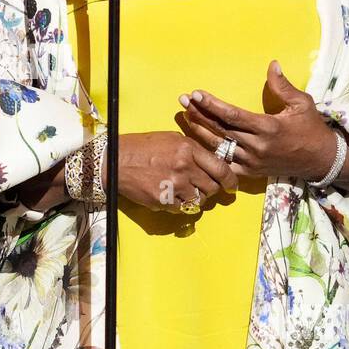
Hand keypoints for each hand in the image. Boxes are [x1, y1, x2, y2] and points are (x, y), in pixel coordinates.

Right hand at [115, 131, 240, 211]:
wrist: (116, 160)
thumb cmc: (143, 147)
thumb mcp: (171, 139)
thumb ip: (193, 149)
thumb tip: (211, 161)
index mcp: (188, 149)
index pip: (220, 168)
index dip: (230, 180)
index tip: (232, 186)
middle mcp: (184, 168)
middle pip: (212, 187)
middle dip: (211, 189)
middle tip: (203, 187)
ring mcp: (174, 186)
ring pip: (199, 200)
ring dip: (195, 198)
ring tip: (184, 191)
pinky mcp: (164, 201)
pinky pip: (183, 209)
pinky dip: (181, 205)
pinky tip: (172, 196)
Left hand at [177, 61, 339, 181]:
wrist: (320, 160)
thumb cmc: (311, 129)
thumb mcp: (302, 104)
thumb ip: (283, 86)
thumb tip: (272, 64)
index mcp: (267, 127)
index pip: (231, 115)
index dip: (211, 104)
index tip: (196, 93)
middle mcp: (256, 146)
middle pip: (220, 129)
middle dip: (199, 114)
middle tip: (183, 101)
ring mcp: (252, 161)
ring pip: (219, 147)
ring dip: (200, 132)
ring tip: (185, 117)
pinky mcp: (251, 173)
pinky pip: (225, 165)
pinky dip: (210, 155)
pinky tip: (197, 144)